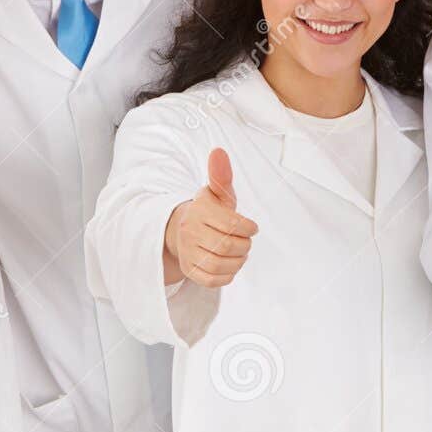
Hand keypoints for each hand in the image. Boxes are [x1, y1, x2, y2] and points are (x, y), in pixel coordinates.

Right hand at [164, 147, 258, 288]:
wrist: (180, 229)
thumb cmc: (207, 211)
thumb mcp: (216, 192)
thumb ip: (221, 175)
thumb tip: (219, 151)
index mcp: (199, 211)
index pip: (232, 225)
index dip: (249, 228)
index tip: (251, 227)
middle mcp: (190, 232)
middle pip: (228, 246)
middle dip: (244, 245)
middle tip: (245, 241)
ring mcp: (188, 253)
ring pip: (222, 264)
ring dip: (238, 261)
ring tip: (239, 253)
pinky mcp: (190, 270)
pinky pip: (213, 280)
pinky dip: (227, 275)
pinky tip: (229, 265)